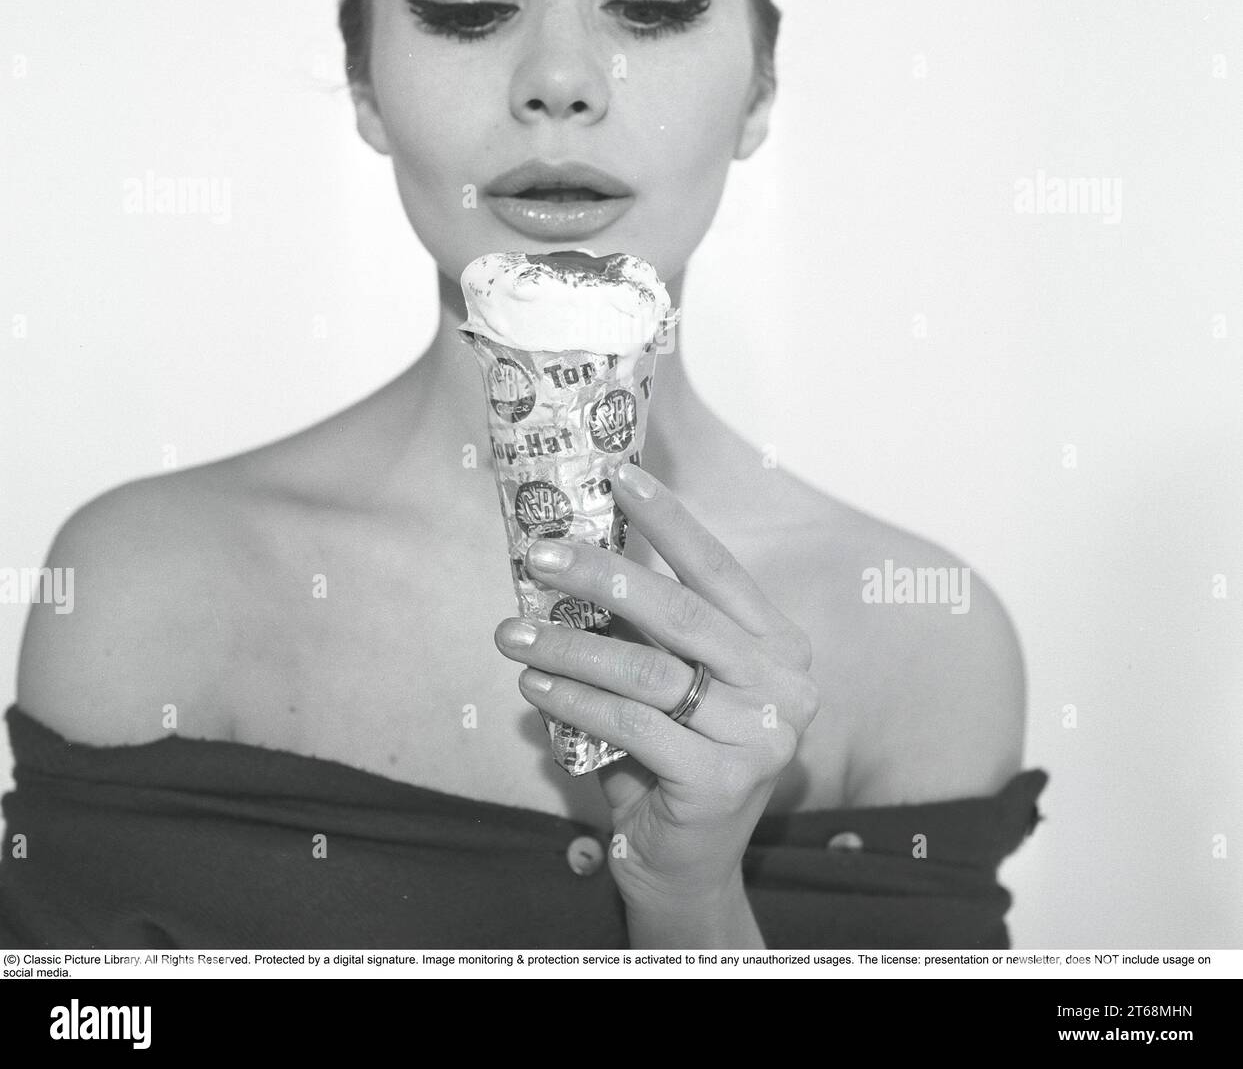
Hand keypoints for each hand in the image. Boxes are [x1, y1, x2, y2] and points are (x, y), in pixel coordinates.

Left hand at [493, 462, 820, 930]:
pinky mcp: (721, 784)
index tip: (621, 476)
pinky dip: (574, 700)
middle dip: (602, 575)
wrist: (686, 862)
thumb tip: (578, 550)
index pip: (720, 570)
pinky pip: (631, 725)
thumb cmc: (673, 751)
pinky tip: (535, 683)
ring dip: (570, 644)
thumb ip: (652, 625)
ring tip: (515, 631)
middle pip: (681, 612)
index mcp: (780, 646)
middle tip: (540, 556)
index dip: (670, 520)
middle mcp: (785, 686)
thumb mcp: (676, 677)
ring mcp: (761, 738)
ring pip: (647, 671)